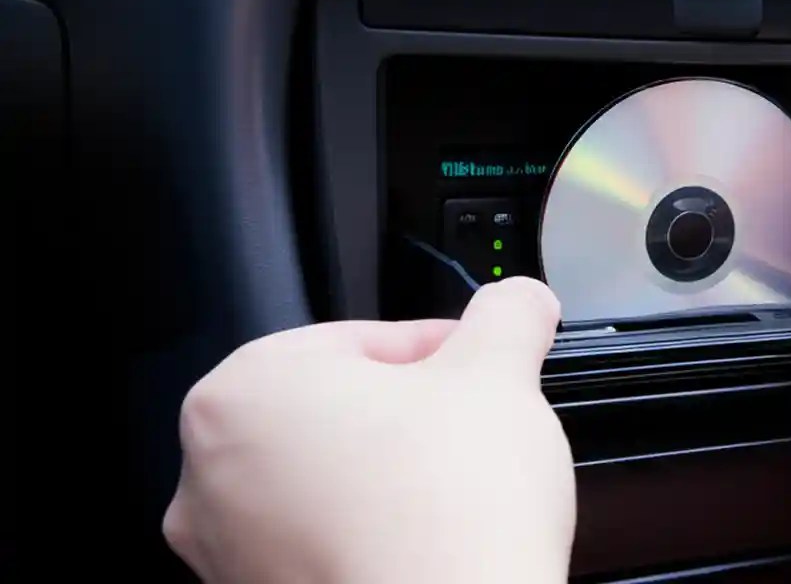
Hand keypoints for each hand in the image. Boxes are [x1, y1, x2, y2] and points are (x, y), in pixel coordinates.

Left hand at [163, 277, 574, 583]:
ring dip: (391, 475)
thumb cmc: (445, 516)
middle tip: (474, 427)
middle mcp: (211, 473)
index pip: (361, 342)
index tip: (481, 365)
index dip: (441, 349)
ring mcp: (227, 552)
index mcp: (245, 391)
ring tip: (456, 490)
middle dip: (412, 413)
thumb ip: (507, 315)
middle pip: (339, 412)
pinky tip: (430, 542)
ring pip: (330, 482)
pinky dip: (372, 536)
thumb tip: (519, 300)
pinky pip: (324, 546)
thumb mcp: (497, 374)